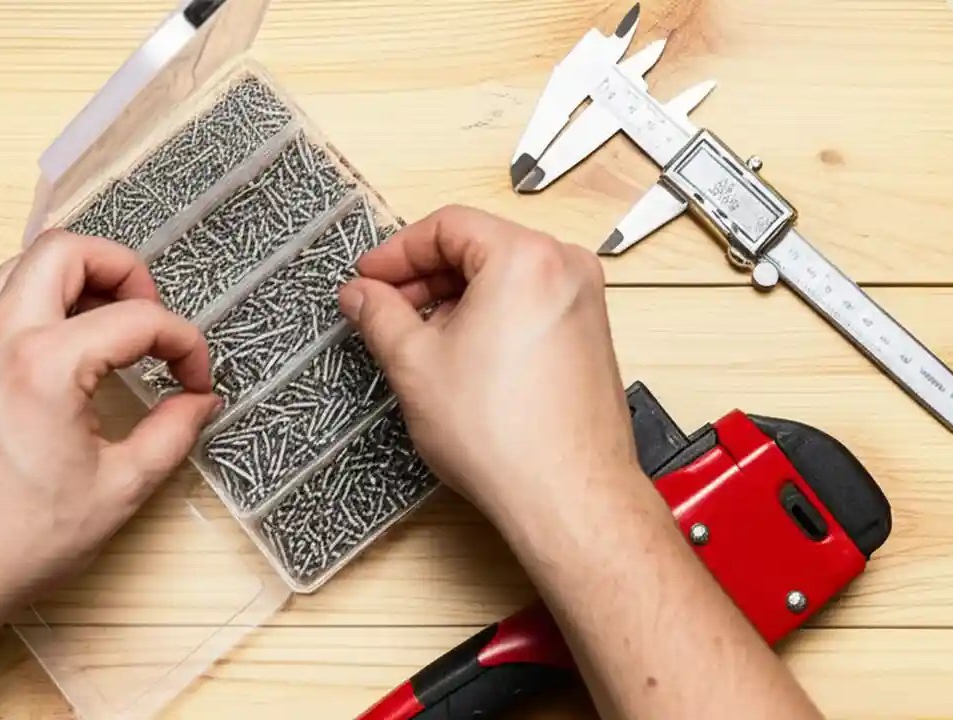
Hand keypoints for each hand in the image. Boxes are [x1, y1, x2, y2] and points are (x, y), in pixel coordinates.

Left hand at [0, 231, 220, 614]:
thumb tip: (199, 402)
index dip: (183, 343)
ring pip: (22, 268)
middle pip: (65, 250)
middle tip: (147, 315)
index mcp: (45, 364)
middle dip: (122, 269)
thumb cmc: (19, 541)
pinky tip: (63, 356)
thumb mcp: (120, 489)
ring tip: (109, 328)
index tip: (195, 379)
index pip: (136, 318)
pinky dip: (38, 308)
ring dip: (75, 281)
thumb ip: (172, 433)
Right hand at [337, 206, 641, 529]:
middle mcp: (566, 269)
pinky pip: (529, 305)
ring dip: (454, 300)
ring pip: (504, 278)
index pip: (448, 225)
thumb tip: (362, 294)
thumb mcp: (416, 365)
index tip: (370, 277)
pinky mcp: (590, 337)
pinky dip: (489, 318)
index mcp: (526, 257)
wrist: (567, 497)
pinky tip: (459, 357)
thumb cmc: (506, 437)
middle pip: (479, 247)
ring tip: (418, 340)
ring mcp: (585, 303)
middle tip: (384, 308)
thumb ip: (380, 316)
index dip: (397, 251)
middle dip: (424, 277)